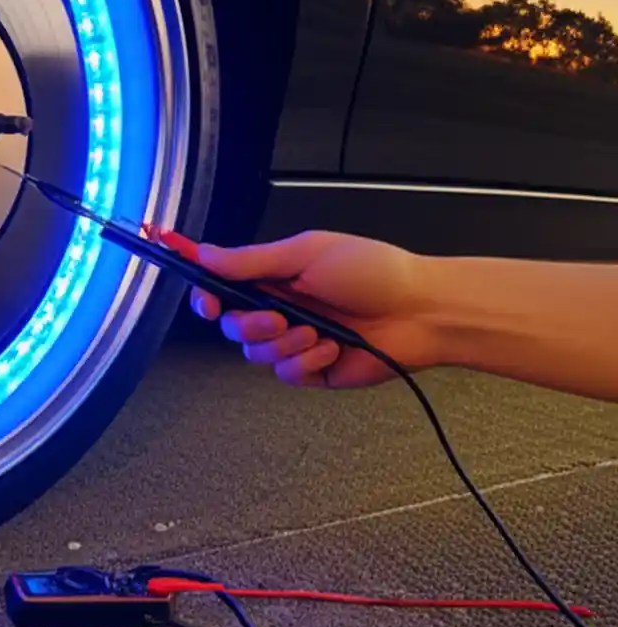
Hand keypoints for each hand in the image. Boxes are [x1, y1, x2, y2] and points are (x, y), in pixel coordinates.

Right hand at [185, 231, 438, 387]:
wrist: (421, 312)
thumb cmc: (375, 273)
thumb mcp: (307, 254)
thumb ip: (251, 260)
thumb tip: (205, 253)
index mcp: (276, 276)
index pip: (223, 288)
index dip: (207, 296)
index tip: (207, 302)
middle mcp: (280, 308)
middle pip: (232, 326)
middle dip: (248, 325)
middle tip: (278, 318)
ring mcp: (295, 341)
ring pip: (255, 353)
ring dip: (283, 344)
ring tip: (318, 332)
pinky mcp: (312, 370)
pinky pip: (285, 374)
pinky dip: (306, 362)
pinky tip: (332, 349)